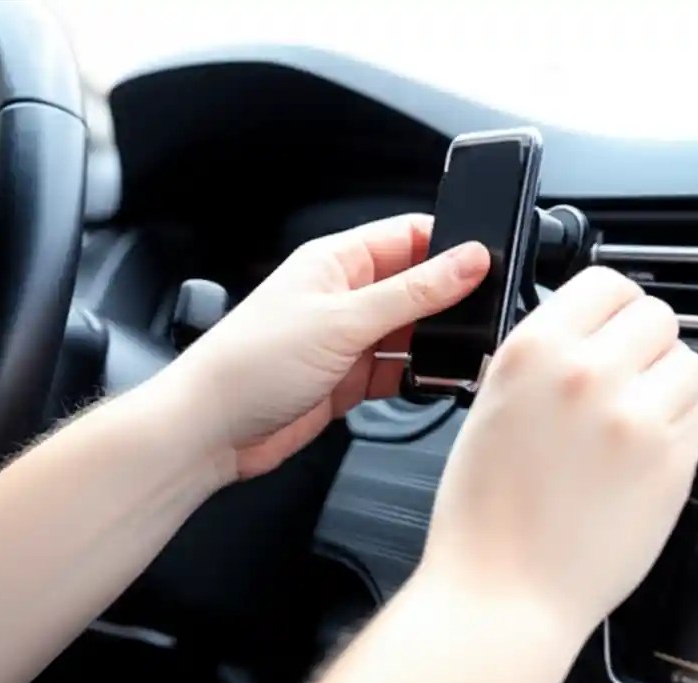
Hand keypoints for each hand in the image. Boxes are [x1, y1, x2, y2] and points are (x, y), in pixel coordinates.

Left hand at [167, 214, 489, 480]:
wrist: (210, 431)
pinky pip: (400, 372)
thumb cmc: (249, 363)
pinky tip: (432, 383)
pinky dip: (419, 379)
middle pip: (417, 286)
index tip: (487, 264)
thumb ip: (414, 293)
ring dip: (436, 346)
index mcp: (336, 260)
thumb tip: (469, 260)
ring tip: (458, 356)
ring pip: (412, 333)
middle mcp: (344, 295)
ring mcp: (348, 339)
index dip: (450, 245)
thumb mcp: (344, 320)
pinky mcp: (349, 380)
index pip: (409, 235)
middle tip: (480, 318)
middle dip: (449, 301)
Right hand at [418, 267, 697, 641]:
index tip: (614, 328)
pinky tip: (640, 458)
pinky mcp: (672, 462)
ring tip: (633, 422)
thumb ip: (544, 357)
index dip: (615, 308)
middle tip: (626, 380)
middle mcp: (589, 373)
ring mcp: (636, 417)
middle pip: (658, 317)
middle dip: (646, 345)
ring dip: (667, 386)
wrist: (505, 593)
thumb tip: (589, 330)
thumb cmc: (487, 513)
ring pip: (687, 364)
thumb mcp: (492, 404)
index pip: (608, 283)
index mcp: (535, 349)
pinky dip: (678, 430)